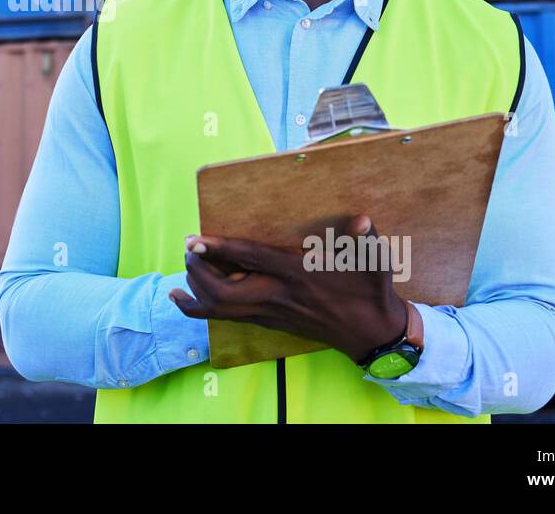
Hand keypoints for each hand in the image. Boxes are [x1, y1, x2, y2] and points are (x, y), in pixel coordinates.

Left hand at [169, 213, 410, 363]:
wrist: (371, 334)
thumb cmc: (369, 292)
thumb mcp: (374, 262)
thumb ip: (366, 239)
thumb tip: (361, 221)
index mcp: (297, 274)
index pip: (250, 260)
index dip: (219, 249)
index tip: (194, 240)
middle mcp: (277, 296)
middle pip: (223, 291)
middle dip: (198, 270)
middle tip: (189, 247)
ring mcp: (270, 313)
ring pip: (219, 309)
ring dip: (195, 287)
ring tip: (185, 264)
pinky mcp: (268, 323)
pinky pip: (224, 319)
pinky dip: (198, 308)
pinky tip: (180, 296)